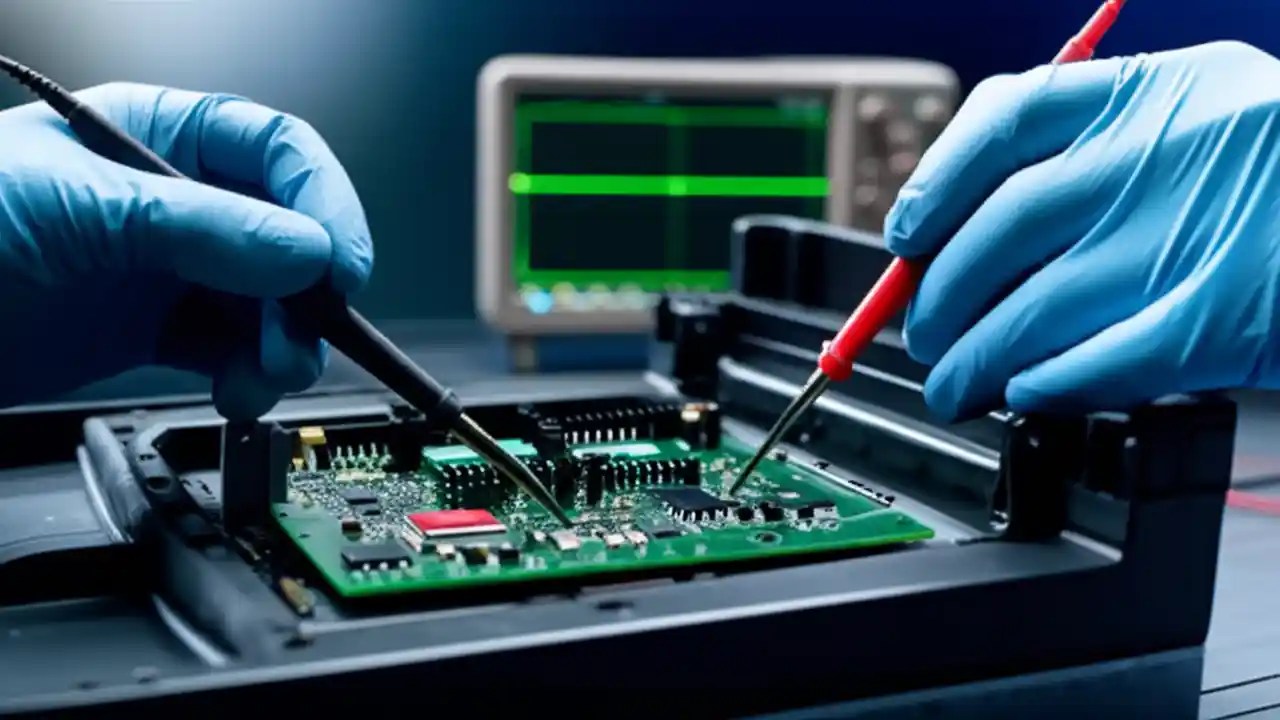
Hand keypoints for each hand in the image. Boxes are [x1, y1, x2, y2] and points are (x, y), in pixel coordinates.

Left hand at [0, 82, 371, 418]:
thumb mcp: (81, 211)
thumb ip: (203, 228)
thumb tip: (306, 251)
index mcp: (153, 135)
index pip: (275, 152)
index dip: (321, 203)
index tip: (340, 264)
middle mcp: (169, 199)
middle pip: (284, 234)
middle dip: (305, 289)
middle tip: (301, 336)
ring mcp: (161, 267)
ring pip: (267, 299)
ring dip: (283, 342)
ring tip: (265, 375)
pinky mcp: (147, 329)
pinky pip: (230, 349)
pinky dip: (249, 373)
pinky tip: (239, 388)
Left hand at [884, 41, 1279, 421]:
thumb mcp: (1213, 111)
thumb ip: (1105, 144)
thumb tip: (979, 222)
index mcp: (1160, 90)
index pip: (1005, 119)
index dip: (935, 182)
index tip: (905, 234)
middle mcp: (1166, 156)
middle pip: (998, 233)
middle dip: (937, 299)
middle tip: (923, 336)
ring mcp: (1191, 241)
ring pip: (1029, 312)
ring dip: (972, 361)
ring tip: (953, 385)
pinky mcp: (1221, 324)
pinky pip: (1095, 365)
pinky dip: (1043, 385)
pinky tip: (1025, 394)